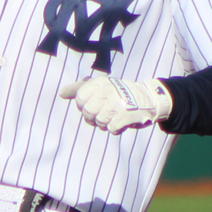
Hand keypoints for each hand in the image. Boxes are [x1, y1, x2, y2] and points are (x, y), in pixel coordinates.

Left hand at [58, 72, 172, 133]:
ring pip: (99, 122)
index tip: (96, 103)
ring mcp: (117, 103)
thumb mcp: (101, 86)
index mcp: (100, 82)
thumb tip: (62, 93)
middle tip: (106, 112)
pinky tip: (122, 122)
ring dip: (106, 123)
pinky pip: (111, 129)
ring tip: (115, 116)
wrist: (149, 98)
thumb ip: (80, 89)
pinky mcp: (125, 115)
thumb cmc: (120, 94)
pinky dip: (116, 129)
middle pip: (87, 113)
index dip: (85, 106)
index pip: (79, 98)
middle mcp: (107, 90)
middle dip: (95, 117)